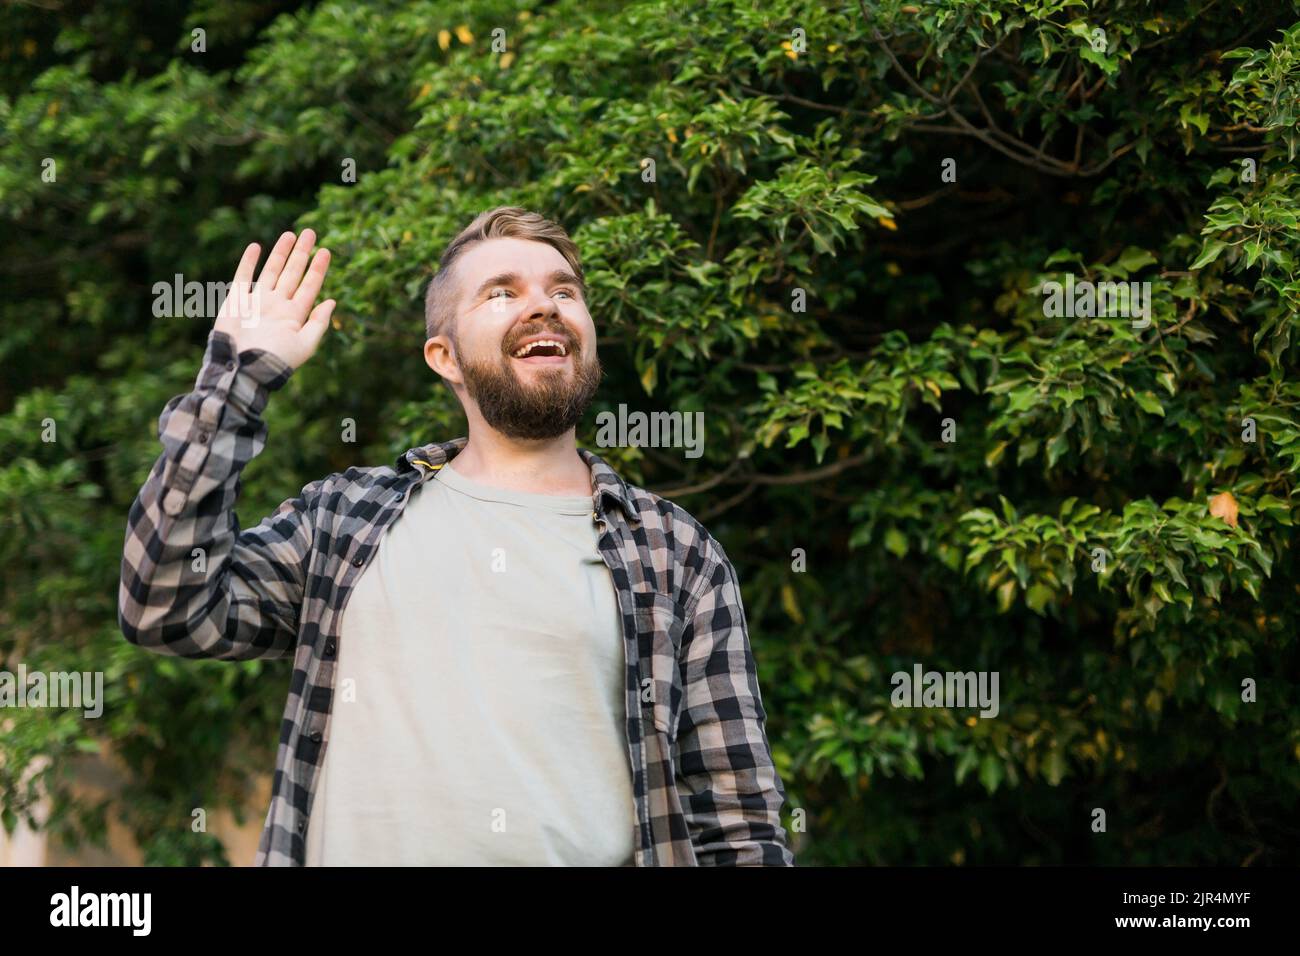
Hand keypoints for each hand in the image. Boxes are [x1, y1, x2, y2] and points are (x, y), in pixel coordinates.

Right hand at [214, 229, 335, 369]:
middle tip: (311, 232)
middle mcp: (278, 305)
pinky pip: (243, 276)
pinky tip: (256, 247)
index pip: (310, 286)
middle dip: (302, 253)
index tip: (326, 251)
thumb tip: (332, 301)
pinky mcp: (237, 300)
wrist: (243, 367)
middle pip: (293, 273)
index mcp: (295, 316)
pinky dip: (249, 262)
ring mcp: (257, 301)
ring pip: (272, 271)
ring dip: (281, 253)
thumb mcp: (305, 345)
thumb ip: (319, 323)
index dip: (318, 269)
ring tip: (291, 234)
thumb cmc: (276, 360)